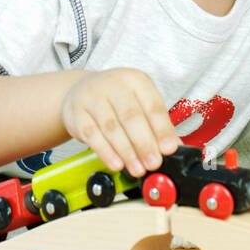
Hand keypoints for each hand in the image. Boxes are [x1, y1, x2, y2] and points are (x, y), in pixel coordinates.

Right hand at [61, 68, 179, 177]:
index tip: (169, 149)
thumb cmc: (116, 100)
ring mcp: (92, 97)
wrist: (80, 91)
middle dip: (145, 144)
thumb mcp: (139, 103)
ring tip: (137, 168)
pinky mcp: (76, 113)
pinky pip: (92, 135)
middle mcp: (113, 84)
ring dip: (127, 152)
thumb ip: (156, 123)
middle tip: (153, 163)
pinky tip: (116, 164)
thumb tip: (172, 146)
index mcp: (135, 80)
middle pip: (131, 116)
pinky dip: (106, 152)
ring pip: (112, 128)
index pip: (152, 105)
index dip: (162, 129)